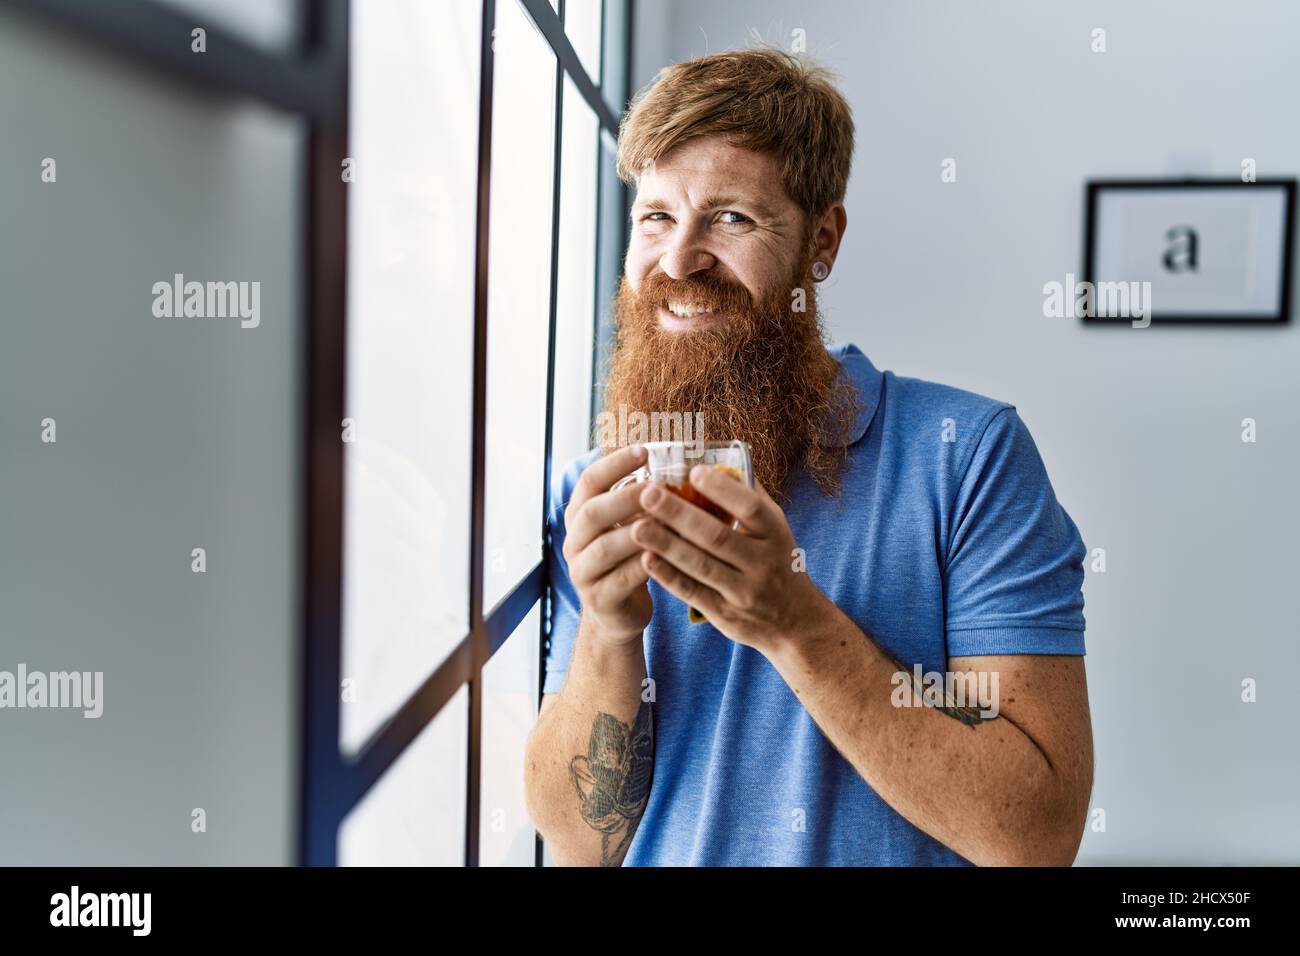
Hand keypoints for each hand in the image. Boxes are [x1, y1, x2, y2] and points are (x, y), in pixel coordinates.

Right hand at [561, 445, 654, 646]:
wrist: (617, 614)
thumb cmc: (629, 560)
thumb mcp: (627, 526)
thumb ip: (641, 502)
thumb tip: (681, 465)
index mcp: (579, 517)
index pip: (589, 482)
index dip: (614, 464)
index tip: (644, 451)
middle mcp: (574, 542)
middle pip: (592, 513)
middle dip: (626, 497)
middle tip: (658, 487)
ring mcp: (582, 572)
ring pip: (606, 548)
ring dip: (637, 532)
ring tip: (666, 520)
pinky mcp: (599, 599)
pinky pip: (621, 579)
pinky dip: (644, 565)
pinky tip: (665, 554)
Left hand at [629, 465, 833, 653]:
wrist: (795, 621)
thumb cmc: (778, 563)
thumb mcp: (777, 530)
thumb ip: (753, 498)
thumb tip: (726, 460)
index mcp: (775, 534)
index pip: (750, 508)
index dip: (722, 490)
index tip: (693, 472)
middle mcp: (762, 562)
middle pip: (717, 536)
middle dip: (679, 515)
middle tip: (648, 494)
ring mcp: (744, 591)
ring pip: (701, 566)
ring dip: (666, 545)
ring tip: (637, 526)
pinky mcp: (726, 613)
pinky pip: (693, 593)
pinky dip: (669, 576)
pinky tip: (646, 559)